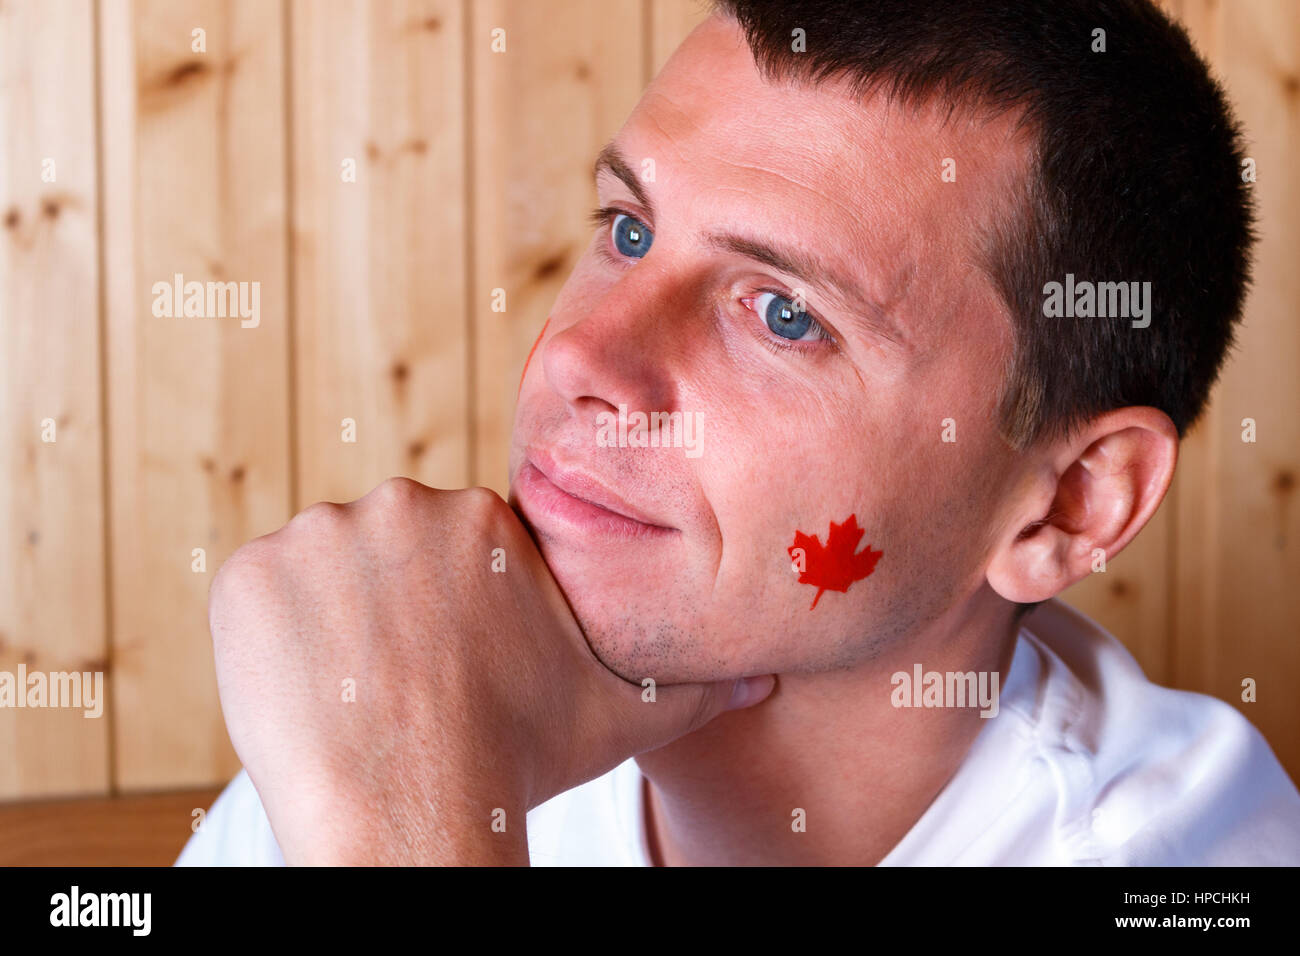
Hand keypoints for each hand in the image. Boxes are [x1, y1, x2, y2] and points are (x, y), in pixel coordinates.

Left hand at [207, 478, 773, 864]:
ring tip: (357, 693)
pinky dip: (270, 635)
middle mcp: (404, 505)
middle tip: (402, 685)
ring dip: (332, 620)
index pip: (455, 557)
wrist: (414, 803)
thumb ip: (695, 684)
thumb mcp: (625, 714)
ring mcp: (318, 534)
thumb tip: (770, 680)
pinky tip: (307, 688)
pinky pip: (257, 593)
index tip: (448, 668)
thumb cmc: (520, 755)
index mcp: (487, 523)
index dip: (450, 618)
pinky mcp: (249, 573)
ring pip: (322, 571)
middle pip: (388, 554)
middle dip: (392, 611)